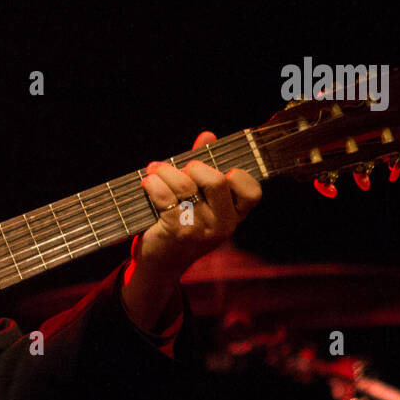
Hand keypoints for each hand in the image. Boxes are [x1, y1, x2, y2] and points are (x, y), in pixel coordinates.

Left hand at [120, 131, 261, 330]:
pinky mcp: (176, 232)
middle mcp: (223, 226)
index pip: (252, 192)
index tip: (223, 170)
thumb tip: (207, 136)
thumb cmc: (181, 225)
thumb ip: (205, 167)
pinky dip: (153, 183)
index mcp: (234, 216)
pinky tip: (147, 182)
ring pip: (186, 185)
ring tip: (154, 170)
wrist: (161, 264)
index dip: (238, 176)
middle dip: (194, 166)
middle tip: (179, 168)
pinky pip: (164, 196)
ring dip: (165, 171)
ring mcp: (200, 230)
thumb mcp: (199, 200)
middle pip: (216, 180)